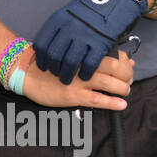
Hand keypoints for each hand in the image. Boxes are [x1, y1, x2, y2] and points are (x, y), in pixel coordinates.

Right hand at [18, 48, 135, 109]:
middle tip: (128, 81)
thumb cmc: (52, 63)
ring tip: (125, 92)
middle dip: (127, 76)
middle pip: (116, 68)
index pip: (114, 55)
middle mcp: (83, 64)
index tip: (128, 68)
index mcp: (84, 52)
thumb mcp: (72, 53)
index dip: (126, 63)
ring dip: (123, 89)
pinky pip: (97, 100)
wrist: (27, 73)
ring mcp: (79, 80)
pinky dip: (112, 103)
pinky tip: (121, 104)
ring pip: (109, 84)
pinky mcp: (73, 95)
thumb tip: (126, 59)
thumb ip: (96, 55)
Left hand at [33, 0, 146, 82]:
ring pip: (70, 62)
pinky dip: (85, 73)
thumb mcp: (70, 12)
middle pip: (54, 55)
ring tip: (67, 80)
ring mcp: (85, 36)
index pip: (43, 44)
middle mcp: (69, 28)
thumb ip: (60, 27)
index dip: (42, 59)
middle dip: (54, 69)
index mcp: (59, 19)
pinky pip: (90, 63)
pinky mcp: (100, 43)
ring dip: (67, 75)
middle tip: (56, 75)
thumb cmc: (92, 8)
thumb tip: (50, 43)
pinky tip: (84, 76)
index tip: (43, 66)